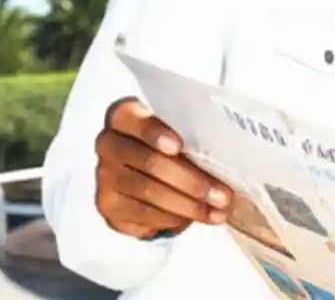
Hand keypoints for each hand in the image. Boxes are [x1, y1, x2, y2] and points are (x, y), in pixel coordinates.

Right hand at [94, 97, 231, 238]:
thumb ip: (191, 136)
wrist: (145, 174)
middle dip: (190, 181)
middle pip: (148, 162)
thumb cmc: (171, 144)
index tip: (178, 146)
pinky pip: (142, 214)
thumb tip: (230, 155)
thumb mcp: (179, 132)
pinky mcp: (107, 205)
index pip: (131, 118)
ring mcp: (104, 176)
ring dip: (188, 204)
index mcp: (124, 116)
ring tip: (218, 211)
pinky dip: (172, 218)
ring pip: (148, 192)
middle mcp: (108, 144)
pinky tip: (194, 218)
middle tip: (222, 195)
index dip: (154, 132)